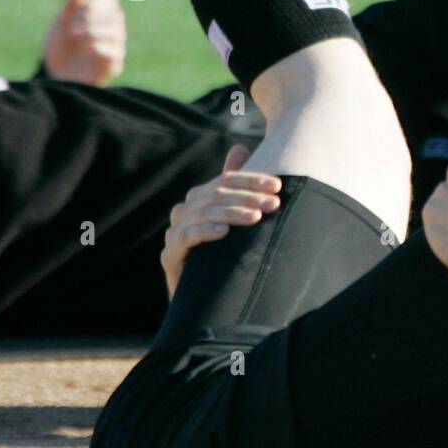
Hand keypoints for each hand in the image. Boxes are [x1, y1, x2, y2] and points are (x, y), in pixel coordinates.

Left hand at [41, 0, 126, 85]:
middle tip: (72, 27)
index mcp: (100, 18)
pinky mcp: (113, 66)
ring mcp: (114, 49)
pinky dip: (101, 47)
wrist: (54, 75)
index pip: (109, 3)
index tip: (75, 14)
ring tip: (78, 38)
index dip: (94, 5)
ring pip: (117, 33)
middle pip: (114, 16)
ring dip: (95, 32)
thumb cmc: (59, 47)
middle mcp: (112, 32)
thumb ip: (72, 6)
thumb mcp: (61, 24)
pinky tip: (88, 49)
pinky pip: (116, 53)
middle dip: (93, 19)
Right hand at [161, 145, 281, 298]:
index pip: (225, 180)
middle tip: (275, 202)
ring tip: (256, 217)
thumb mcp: (235, 219)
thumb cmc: (225, 255)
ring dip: (231, 213)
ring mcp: (175, 233)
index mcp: (201, 200)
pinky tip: (224, 232)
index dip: (251, 180)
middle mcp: (185, 212)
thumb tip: (240, 146)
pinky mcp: (169, 256)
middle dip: (247, 197)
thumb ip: (236, 186)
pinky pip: (184, 238)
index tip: (278, 185)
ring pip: (202, 214)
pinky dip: (205, 232)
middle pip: (215, 195)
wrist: (208, 300)